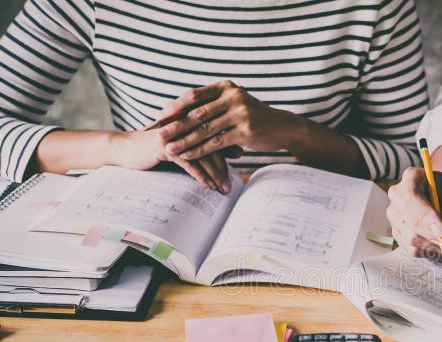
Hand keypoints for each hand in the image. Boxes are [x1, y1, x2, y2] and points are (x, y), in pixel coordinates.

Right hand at [109, 129, 238, 193]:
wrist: (126, 149)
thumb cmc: (161, 148)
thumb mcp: (188, 146)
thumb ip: (211, 145)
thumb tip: (239, 150)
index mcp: (193, 119)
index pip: (220, 131)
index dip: (233, 148)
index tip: (246, 164)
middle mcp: (186, 123)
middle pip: (213, 144)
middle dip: (225, 166)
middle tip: (236, 184)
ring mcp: (176, 135)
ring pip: (203, 155)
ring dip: (215, 175)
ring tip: (224, 190)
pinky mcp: (165, 147)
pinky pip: (189, 163)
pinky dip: (201, 176)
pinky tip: (209, 187)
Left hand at [157, 81, 301, 160]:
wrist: (283, 128)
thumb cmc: (254, 118)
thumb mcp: (234, 105)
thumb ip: (213, 105)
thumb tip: (182, 113)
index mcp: (226, 87)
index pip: (194, 95)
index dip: (175, 106)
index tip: (159, 117)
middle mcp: (233, 96)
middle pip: (197, 112)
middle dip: (176, 125)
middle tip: (158, 134)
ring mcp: (240, 113)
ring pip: (205, 129)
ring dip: (184, 140)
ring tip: (169, 148)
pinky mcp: (246, 131)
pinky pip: (217, 142)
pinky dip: (200, 149)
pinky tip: (187, 155)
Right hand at [386, 167, 441, 257]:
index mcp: (412, 178)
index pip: (410, 198)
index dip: (425, 217)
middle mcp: (398, 196)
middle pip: (408, 223)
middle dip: (434, 237)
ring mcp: (396, 216)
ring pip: (411, 239)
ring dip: (437, 246)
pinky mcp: (399, 233)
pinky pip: (413, 250)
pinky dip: (432, 252)